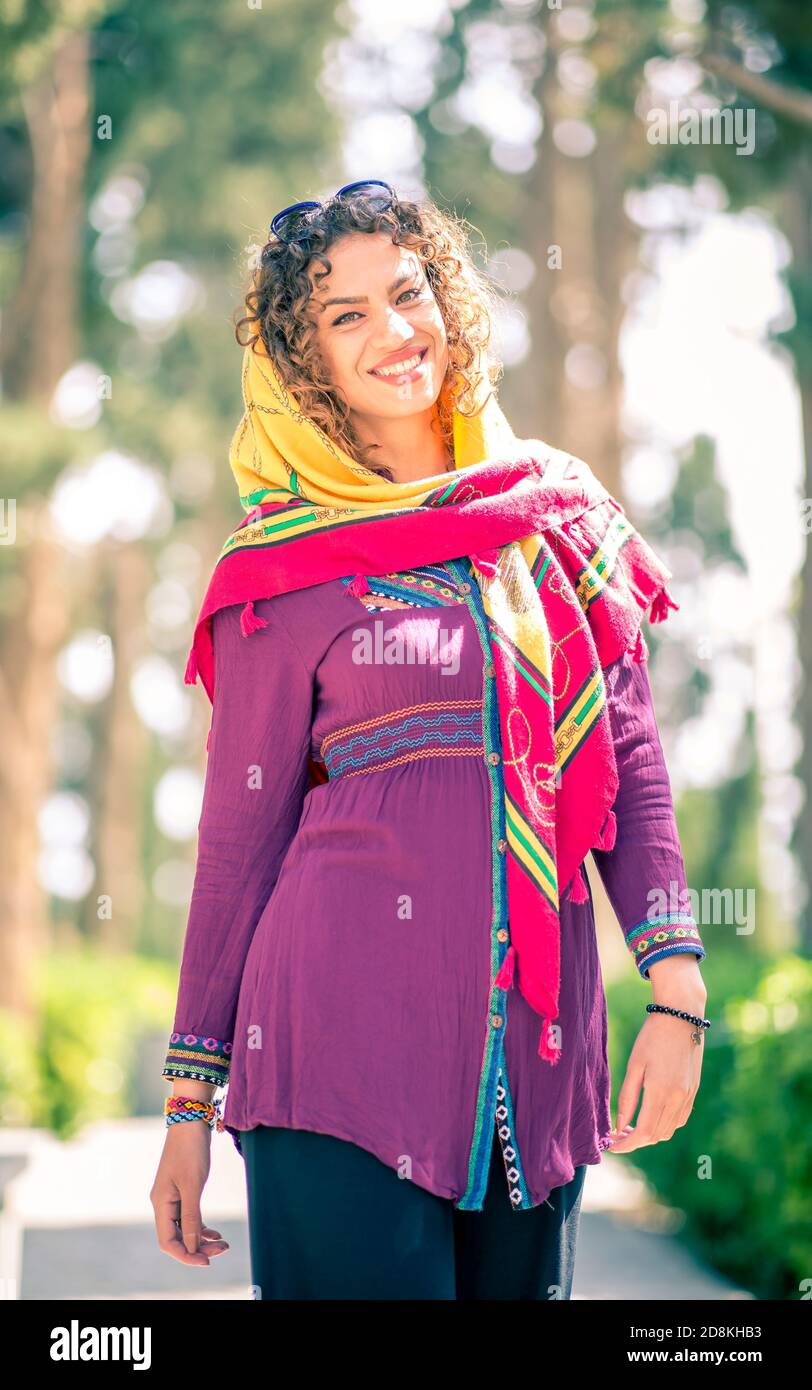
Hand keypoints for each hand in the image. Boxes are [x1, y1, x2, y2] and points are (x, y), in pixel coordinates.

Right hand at [150, 1121, 229, 1265]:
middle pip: (176, 1237)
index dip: (186, 1255)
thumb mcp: (193, 1185)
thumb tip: (192, 1246)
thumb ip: (191, 1217)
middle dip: (197, 1248)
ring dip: (202, 1239)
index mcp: (161, 1203)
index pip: (168, 1241)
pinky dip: (202, 1227)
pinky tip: (216, 1234)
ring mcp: (172, 1197)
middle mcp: (163, 1203)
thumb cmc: (190, 1150)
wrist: (191, 1120)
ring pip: (184, 1228)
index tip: (207, 1261)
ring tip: (223, 1244)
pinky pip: (189, 1217)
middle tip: (222, 1251)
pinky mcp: (182, 1190)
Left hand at [608, 965, 706, 1153]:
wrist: (681, 1016)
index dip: (627, 1144)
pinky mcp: (694, 1091)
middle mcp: (678, 1098)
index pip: (643, 1132)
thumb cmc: (652, 1037)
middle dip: (636, 1141)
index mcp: (660, 1092)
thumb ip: (627, 1097)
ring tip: (632, 1126)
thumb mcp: (635, 1065)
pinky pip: (680, 1119)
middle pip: (656, 1135)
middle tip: (618, 1135)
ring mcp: (688, 1095)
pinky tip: (651, 1115)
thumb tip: (620, 1125)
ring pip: (669, 1130)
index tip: (613, 1146)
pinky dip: (665, 1125)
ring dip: (650, 1135)